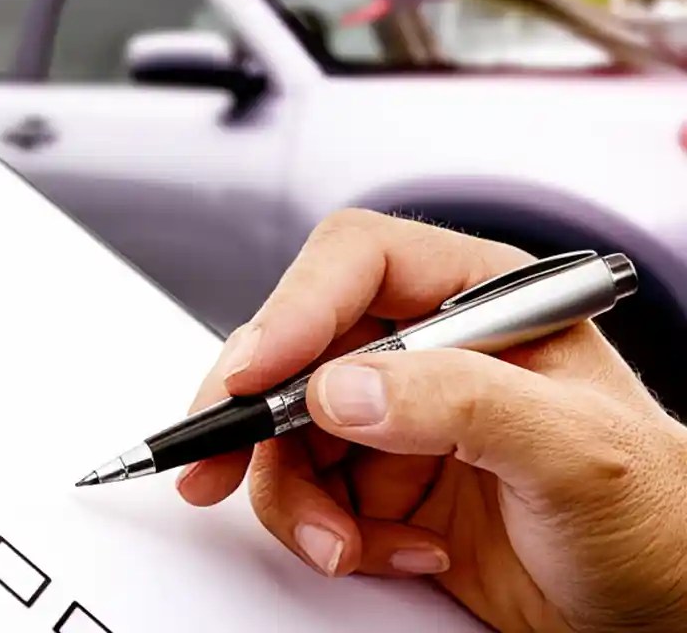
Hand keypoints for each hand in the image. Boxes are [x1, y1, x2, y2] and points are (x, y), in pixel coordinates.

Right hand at [179, 210, 686, 631]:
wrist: (658, 612)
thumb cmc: (655, 517)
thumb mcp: (574, 449)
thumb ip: (461, 403)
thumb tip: (342, 388)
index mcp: (480, 300)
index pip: (358, 263)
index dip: (295, 307)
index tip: (259, 373)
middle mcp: (427, 350)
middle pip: (296, 345)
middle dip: (255, 413)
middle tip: (217, 460)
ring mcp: (397, 418)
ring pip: (285, 430)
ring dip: (292, 494)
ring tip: (340, 544)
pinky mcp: (378, 481)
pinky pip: (305, 492)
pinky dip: (326, 532)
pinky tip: (389, 551)